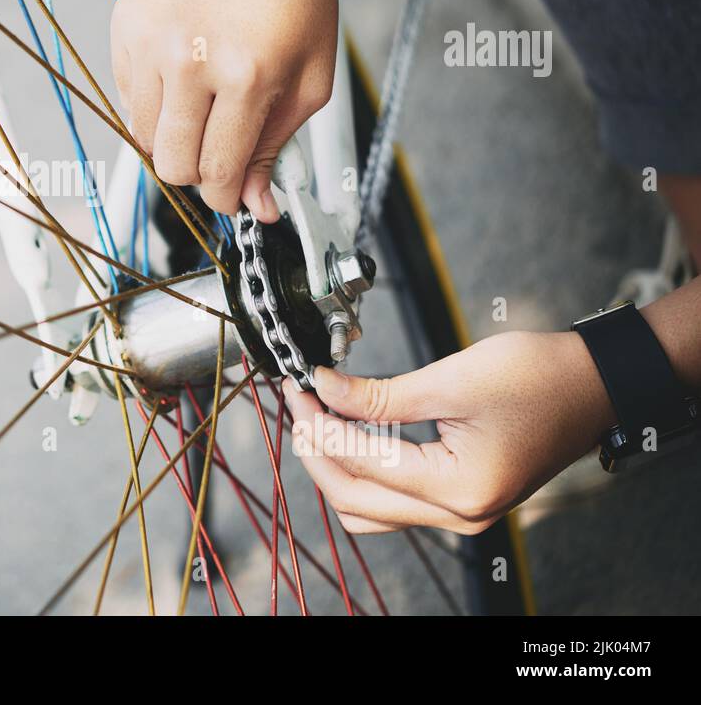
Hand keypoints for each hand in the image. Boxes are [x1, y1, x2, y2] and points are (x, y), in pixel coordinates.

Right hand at [109, 0, 341, 220]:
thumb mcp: (311, 74)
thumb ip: (279, 145)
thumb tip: (256, 206)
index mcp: (246, 73)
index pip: (216, 172)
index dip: (227, 197)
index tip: (235, 194)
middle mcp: (189, 57)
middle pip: (171, 165)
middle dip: (199, 173)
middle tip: (221, 151)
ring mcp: (148, 39)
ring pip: (142, 136)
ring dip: (174, 137)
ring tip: (206, 107)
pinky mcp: (124, 22)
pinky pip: (126, 96)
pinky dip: (153, 101)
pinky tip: (185, 71)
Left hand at [282, 330, 616, 533]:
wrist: (595, 385)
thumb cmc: (539, 377)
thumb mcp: (450, 378)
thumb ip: (379, 394)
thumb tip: (324, 388)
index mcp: (459, 488)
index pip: (361, 463)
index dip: (318, 424)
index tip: (298, 389)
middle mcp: (461, 515)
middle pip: (356, 500)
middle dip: (317, 451)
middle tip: (299, 403)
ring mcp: (463, 514)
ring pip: (372, 510)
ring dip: (336, 468)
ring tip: (318, 420)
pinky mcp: (464, 500)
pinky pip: (396, 502)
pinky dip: (365, 472)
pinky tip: (351, 433)